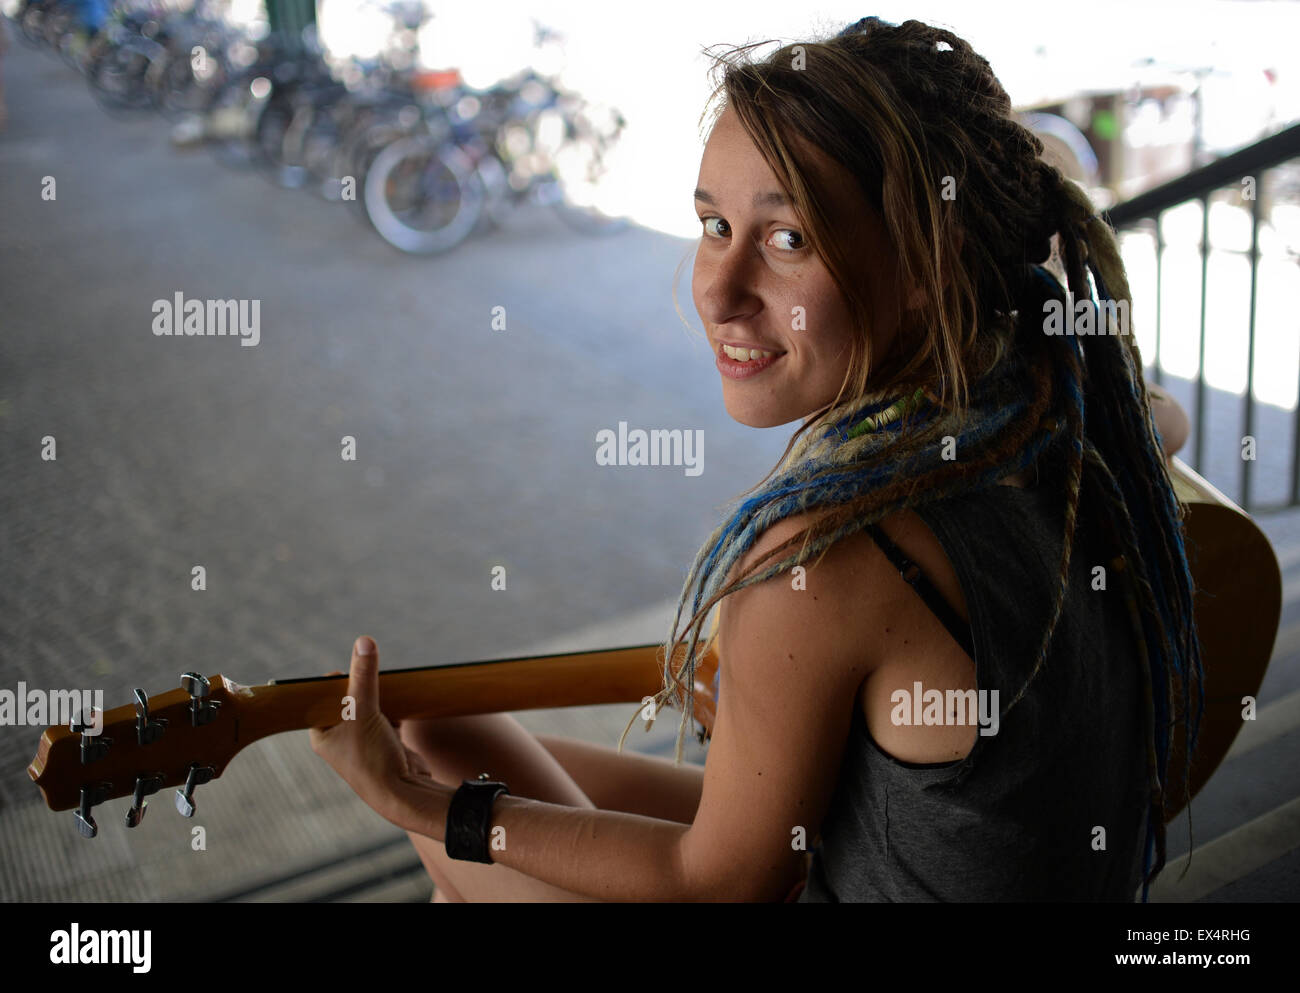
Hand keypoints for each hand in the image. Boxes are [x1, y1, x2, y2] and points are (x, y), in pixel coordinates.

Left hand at [309, 636, 437, 825]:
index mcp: (322, 735)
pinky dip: (392, 707)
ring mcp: (362, 742)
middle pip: (346, 699)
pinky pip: (385, 716)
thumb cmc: (373, 758)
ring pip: (367, 707)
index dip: (334, 682)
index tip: (349, 670)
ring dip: (376, 695)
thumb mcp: (364, 711)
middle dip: (359, 685)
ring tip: (384, 683)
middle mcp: (339, 739)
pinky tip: (399, 701)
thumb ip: (364, 676)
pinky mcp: (385, 742)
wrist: (404, 792)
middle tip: (368, 672)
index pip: (321, 697)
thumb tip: (364, 641)